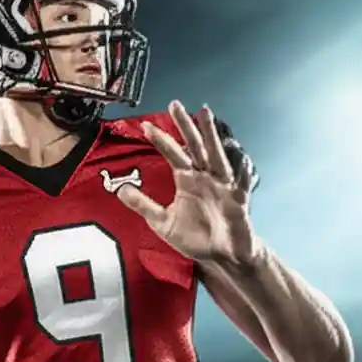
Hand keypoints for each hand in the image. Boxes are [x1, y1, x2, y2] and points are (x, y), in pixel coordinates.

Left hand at [116, 100, 261, 264]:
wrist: (221, 256)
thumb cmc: (195, 238)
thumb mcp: (163, 223)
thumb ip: (143, 205)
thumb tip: (119, 190)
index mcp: (187, 180)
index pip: (172, 155)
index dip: (161, 140)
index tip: (145, 125)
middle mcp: (204, 177)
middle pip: (194, 146)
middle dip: (185, 125)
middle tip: (175, 105)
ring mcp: (222, 185)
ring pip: (215, 154)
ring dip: (210, 134)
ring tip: (204, 113)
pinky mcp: (238, 198)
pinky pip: (241, 182)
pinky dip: (242, 171)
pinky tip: (239, 157)